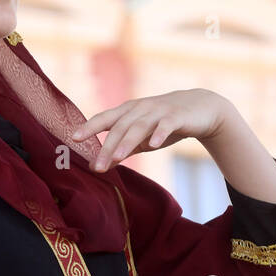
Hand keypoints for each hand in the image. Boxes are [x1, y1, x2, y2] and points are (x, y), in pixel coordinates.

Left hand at [70, 89, 230, 171]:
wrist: (201, 108)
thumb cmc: (165, 124)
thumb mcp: (142, 138)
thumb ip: (123, 149)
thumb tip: (101, 164)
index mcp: (128, 112)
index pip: (104, 118)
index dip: (89, 127)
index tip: (74, 138)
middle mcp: (140, 108)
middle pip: (120, 128)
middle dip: (107, 147)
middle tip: (98, 167)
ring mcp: (158, 110)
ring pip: (139, 126)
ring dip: (127, 142)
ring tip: (117, 158)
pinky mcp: (177, 115)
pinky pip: (166, 124)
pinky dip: (159, 133)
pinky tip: (153, 145)